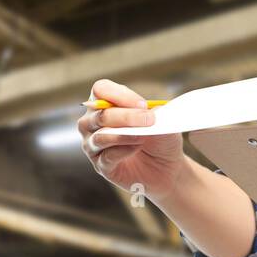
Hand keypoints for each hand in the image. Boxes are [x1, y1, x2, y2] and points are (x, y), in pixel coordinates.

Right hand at [78, 79, 189, 199]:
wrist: (164, 166)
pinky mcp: (100, 165)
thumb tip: (150, 110)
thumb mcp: (161, 121)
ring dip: (124, 135)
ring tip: (143, 136)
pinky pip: (107, 156)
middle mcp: (92, 122)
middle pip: (100, 114)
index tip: (143, 105)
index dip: (120, 95)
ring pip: (101, 136)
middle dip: (126, 116)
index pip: (100, 89)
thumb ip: (153, 113)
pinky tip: (136, 148)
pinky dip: (123, 151)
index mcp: (104, 103)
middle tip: (149, 120)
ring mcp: (93, 145)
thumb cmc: (158, 138)